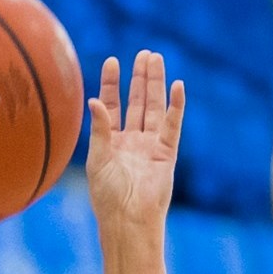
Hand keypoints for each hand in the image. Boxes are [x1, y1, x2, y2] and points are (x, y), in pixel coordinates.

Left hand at [86, 50, 184, 226]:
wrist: (128, 220)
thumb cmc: (107, 196)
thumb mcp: (98, 159)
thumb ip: (99, 129)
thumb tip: (94, 100)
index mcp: (111, 142)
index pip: (112, 105)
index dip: (112, 84)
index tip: (112, 61)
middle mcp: (132, 140)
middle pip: (138, 101)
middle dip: (139, 78)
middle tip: (143, 54)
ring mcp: (150, 145)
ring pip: (155, 107)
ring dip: (156, 84)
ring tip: (156, 59)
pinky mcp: (167, 153)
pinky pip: (172, 125)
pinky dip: (176, 107)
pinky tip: (178, 87)